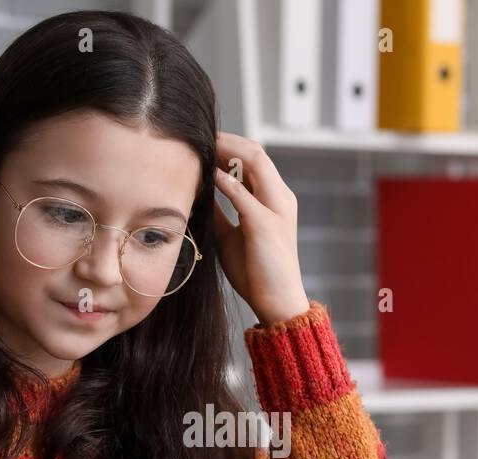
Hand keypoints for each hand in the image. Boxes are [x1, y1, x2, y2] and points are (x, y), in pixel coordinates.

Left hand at [211, 131, 310, 325]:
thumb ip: (220, 211)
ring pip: (254, 162)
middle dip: (225, 141)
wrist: (277, 301)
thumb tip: (198, 191)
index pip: (253, 158)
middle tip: (197, 137)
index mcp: (275, 198)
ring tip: (200, 147)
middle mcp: (280, 197)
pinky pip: (243, 194)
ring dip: (225, 151)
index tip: (201, 143)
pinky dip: (224, 182)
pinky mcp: (265, 225)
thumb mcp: (231, 233)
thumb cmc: (255, 270)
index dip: (228, 146)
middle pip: (254, 152)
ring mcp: (276, 209)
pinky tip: (206, 176)